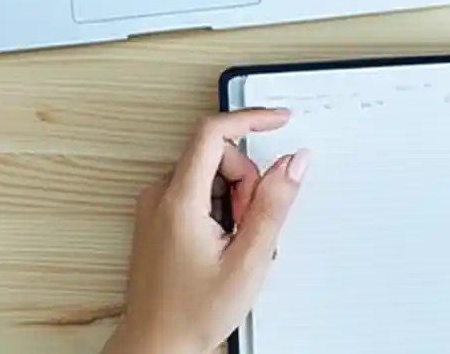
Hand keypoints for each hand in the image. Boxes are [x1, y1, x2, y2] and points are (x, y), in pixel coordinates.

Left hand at [103, 108, 310, 353]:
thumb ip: (273, 206)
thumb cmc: (193, 313)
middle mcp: (160, 194)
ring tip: (234, 242)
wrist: (156, 345)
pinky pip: (196, 190)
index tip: (280, 119)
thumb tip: (294, 163)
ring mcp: (155, 205)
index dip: (251, 119)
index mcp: (179, 200)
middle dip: (245, 180)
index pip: (213, 132)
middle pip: (216, 154)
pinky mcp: (157, 215)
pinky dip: (218, 206)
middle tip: (251, 226)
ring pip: (209, 172)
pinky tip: (222, 241)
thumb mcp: (248, 261)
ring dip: (232, 196)